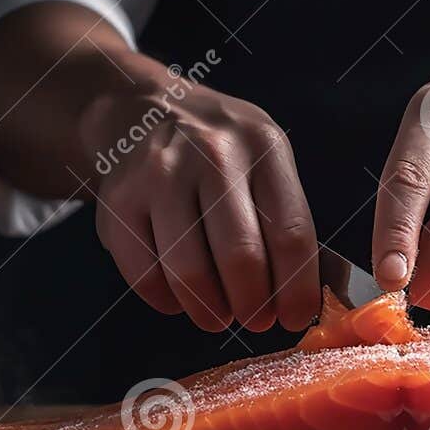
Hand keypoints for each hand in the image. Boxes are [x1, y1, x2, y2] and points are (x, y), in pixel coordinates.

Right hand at [85, 81, 320, 331]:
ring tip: (219, 316)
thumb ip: (286, 218)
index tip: (295, 318)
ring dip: (210, 312)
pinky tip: (180, 297)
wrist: (143, 110)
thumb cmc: (220, 151)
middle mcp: (212, 155)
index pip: (290, 234)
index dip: (296, 290)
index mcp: (263, 148)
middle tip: (256, 320)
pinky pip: (145, 275)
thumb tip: (310, 298)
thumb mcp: (265, 159)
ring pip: (190, 273)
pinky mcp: (119, 200)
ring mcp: (160, 175)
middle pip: (241, 258)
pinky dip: (167, 302)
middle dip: (253, 307)